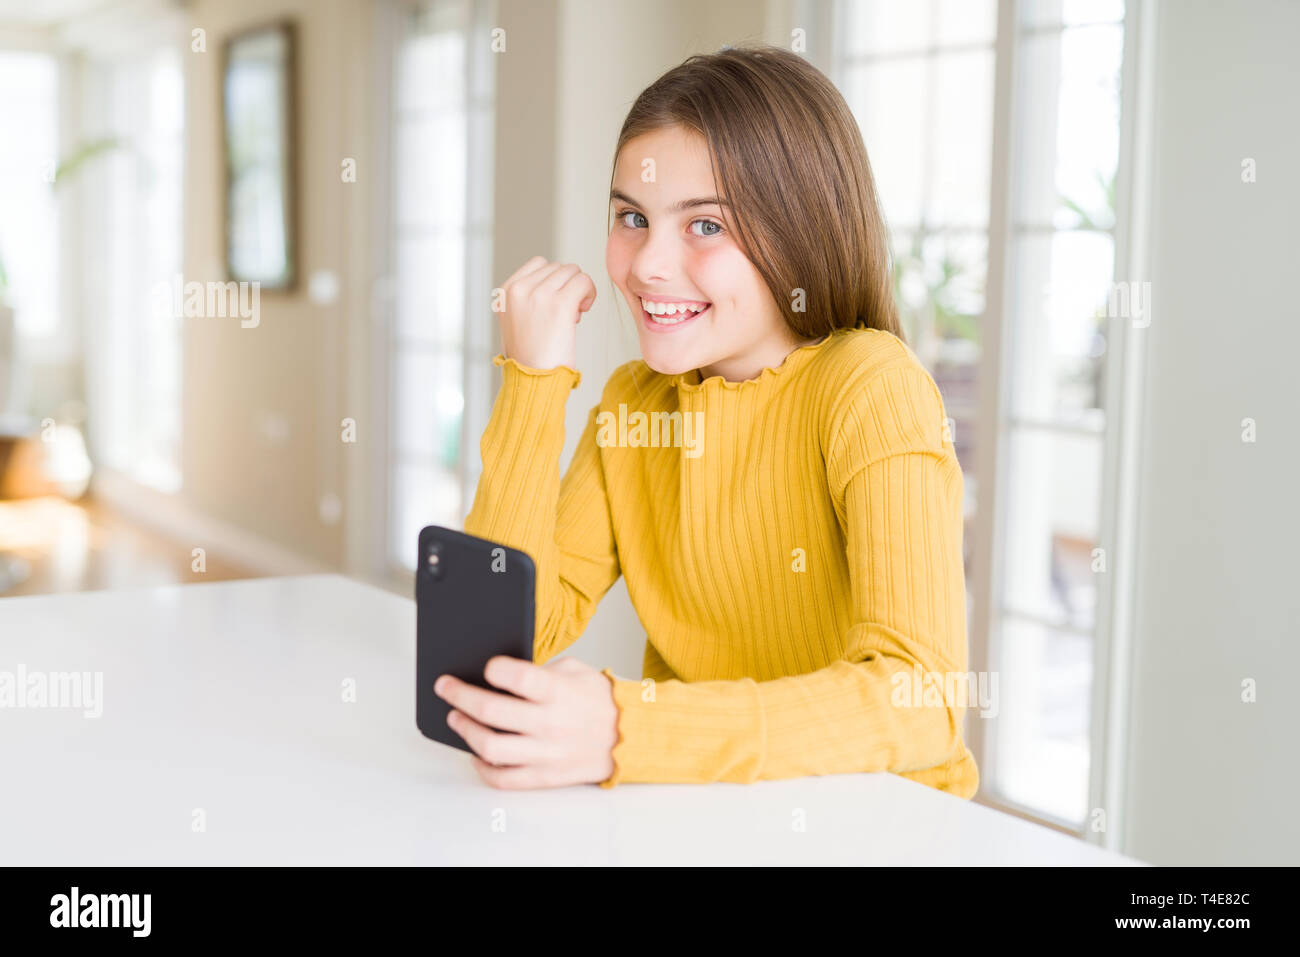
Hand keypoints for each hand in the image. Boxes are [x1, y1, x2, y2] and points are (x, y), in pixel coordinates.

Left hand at [434, 655, 617, 788]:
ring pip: (491, 747)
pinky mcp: (543, 776)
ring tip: (455, 717)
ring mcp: (546, 753)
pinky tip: (475, 753)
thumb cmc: (598, 701)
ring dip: (465, 730)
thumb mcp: (575, 670)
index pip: (521, 678)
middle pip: (492, 712)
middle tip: (446, 688)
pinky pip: (503, 779)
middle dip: (460, 696)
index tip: (486, 666)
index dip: (497, 670)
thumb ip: (539, 670)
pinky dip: (482, 767)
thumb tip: (498, 676)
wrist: (629, 737)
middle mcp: (551, 724)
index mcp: (560, 693)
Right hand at [497, 256, 595, 371]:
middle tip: (565, 313)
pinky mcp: (559, 304)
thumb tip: (557, 280)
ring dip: (579, 289)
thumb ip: (527, 297)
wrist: (532, 380)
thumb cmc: (530, 357)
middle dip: (566, 286)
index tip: (554, 303)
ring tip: (573, 314)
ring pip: (573, 271)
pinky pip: (584, 281)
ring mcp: (539, 294)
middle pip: (559, 267)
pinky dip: (589, 293)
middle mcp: (519, 289)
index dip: (553, 281)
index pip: (539, 264)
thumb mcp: (515, 320)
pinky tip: (583, 310)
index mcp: (506, 292)